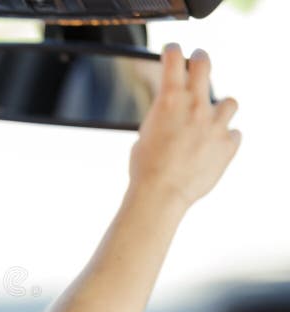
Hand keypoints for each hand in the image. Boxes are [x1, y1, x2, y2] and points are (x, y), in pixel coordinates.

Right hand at [129, 44, 240, 208]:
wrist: (161, 193)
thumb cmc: (145, 166)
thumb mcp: (146, 132)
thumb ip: (163, 116)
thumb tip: (170, 112)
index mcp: (169, 101)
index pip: (173, 59)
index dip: (172, 50)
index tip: (172, 50)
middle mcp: (195, 106)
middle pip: (204, 66)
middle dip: (200, 60)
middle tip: (198, 60)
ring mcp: (216, 125)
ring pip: (229, 101)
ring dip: (220, 107)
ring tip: (212, 117)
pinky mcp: (228, 144)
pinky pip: (234, 134)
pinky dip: (225, 138)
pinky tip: (214, 146)